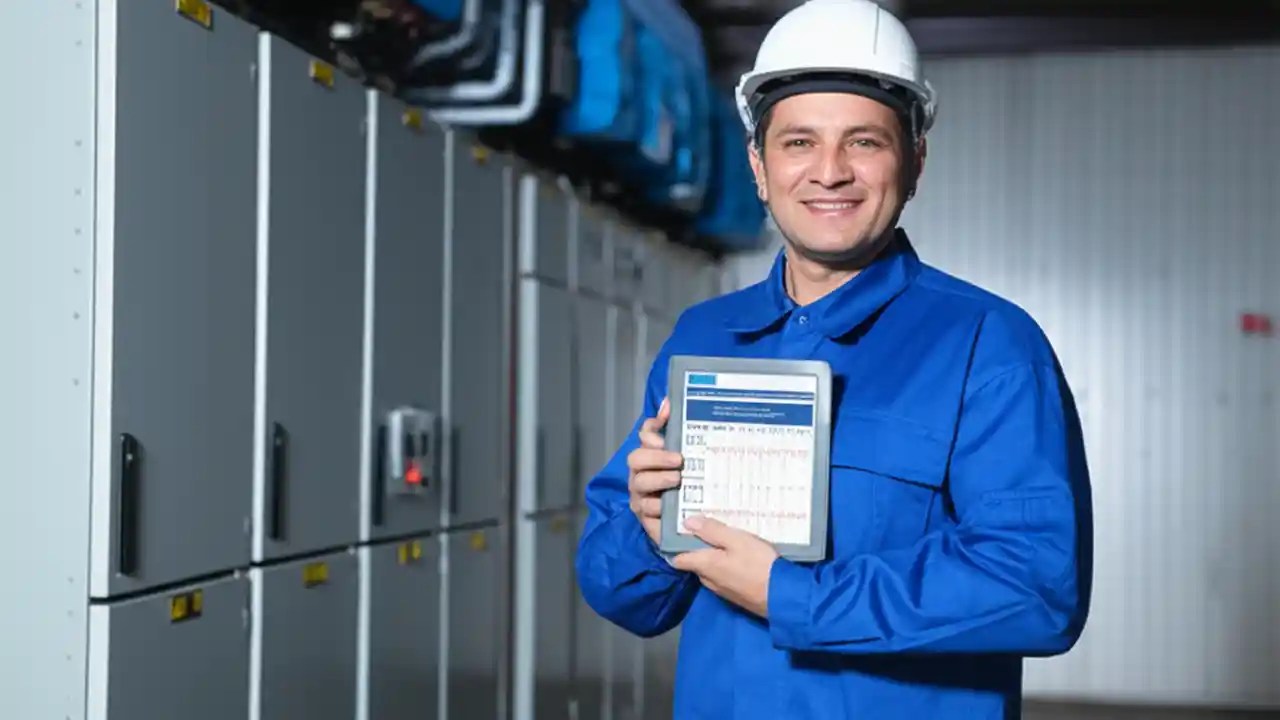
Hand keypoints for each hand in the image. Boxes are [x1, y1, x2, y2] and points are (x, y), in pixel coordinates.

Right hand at [627, 398, 682, 544]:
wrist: (693, 527)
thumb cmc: (689, 491)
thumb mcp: (689, 461)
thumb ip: (677, 432)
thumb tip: (669, 403)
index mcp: (652, 456)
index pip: (646, 435)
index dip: (652, 431)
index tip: (665, 431)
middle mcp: (641, 474)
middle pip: (637, 458)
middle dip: (655, 457)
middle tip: (678, 460)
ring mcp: (641, 497)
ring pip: (640, 484)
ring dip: (658, 479)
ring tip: (677, 480)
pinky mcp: (647, 519)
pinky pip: (647, 511)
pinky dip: (658, 507)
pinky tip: (671, 506)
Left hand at [670, 516, 779, 618]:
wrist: (783, 597)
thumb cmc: (759, 564)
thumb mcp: (737, 540)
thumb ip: (712, 531)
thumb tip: (686, 522)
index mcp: (704, 565)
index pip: (675, 557)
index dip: (672, 544)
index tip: (675, 527)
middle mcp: (707, 579)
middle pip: (692, 561)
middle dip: (694, 546)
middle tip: (703, 525)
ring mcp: (721, 589)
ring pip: (708, 569)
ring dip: (710, 555)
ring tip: (721, 537)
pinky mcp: (733, 594)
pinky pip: (721, 576)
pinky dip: (722, 564)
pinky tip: (735, 554)